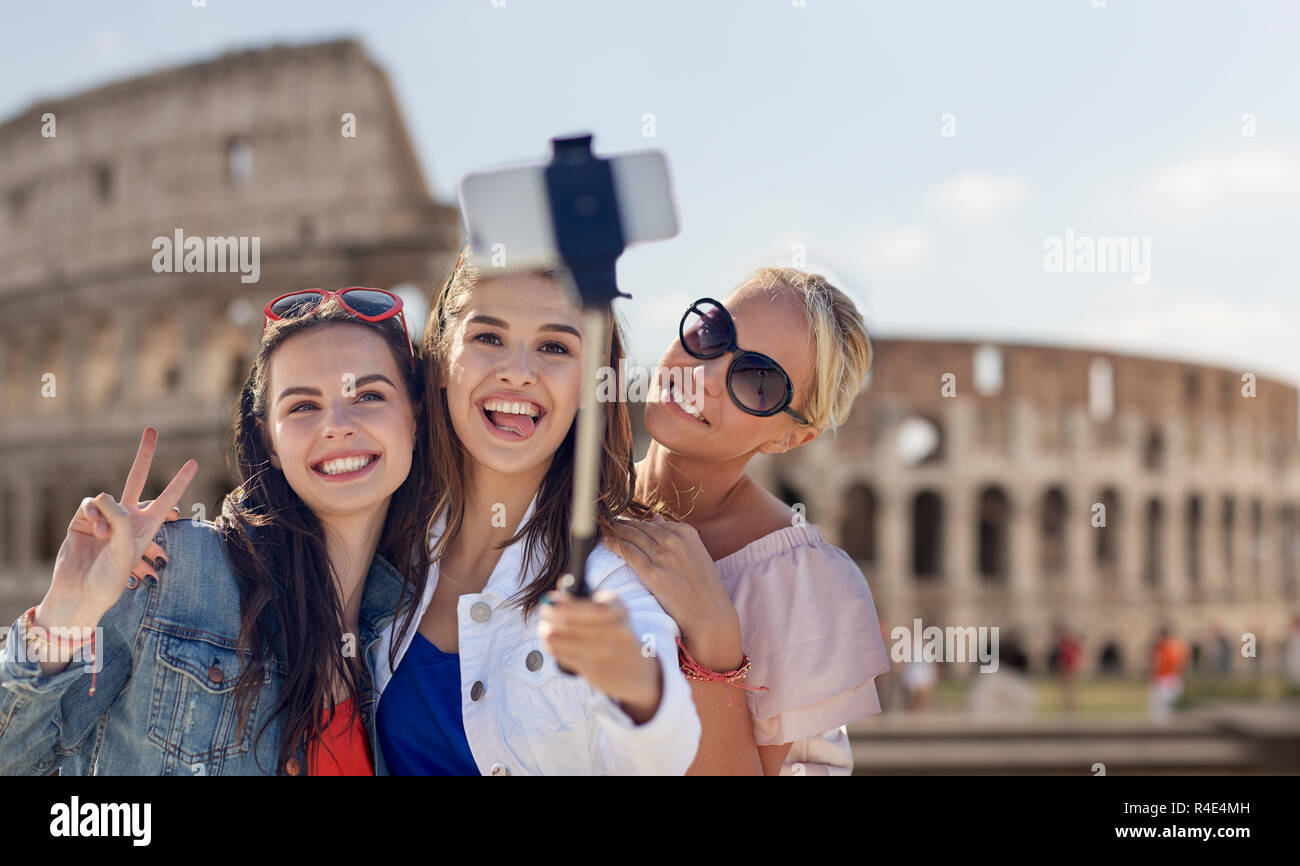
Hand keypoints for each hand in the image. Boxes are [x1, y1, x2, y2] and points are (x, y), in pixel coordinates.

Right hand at [37, 427, 196, 629]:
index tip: (194, 462)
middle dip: (144, 455)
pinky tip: (91, 530)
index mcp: (146, 528)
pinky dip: (91, 513)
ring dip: (105, 513)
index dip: (180, 481)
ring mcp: (103, 518)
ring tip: (102, 536)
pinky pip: (90, 504)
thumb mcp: (124, 549)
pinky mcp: (83, 519)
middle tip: (151, 429)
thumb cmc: (108, 577)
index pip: (167, 500)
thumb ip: (119, 519)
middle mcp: (126, 519)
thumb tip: (103, 495)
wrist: (78, 593)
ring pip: (108, 495)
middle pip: (137, 479)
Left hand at [538, 589, 662, 722]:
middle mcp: (615, 631)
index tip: (551, 598)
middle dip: (551, 615)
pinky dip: (553, 647)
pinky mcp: (593, 669)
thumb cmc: (615, 633)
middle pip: (571, 622)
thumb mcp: (610, 610)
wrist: (636, 670)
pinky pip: (563, 655)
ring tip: (545, 629)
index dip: (567, 603)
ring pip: (562, 639)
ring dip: (547, 631)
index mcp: (619, 610)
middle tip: (543, 612)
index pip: (590, 607)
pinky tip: (551, 642)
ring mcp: (605, 652)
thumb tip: (560, 587)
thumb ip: (585, 597)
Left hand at [603, 515, 742, 670]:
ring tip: (603, 530)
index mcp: (686, 532)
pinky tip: (605, 542)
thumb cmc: (703, 588)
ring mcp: (663, 555)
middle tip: (606, 524)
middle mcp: (674, 539)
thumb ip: (675, 535)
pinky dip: (614, 544)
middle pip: (639, 526)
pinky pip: (627, 552)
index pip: (652, 522)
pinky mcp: (652, 572)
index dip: (634, 523)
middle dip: (621, 524)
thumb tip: (654, 519)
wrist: (709, 614)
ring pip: (630, 536)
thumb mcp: (695, 554)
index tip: (622, 524)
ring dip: (615, 531)